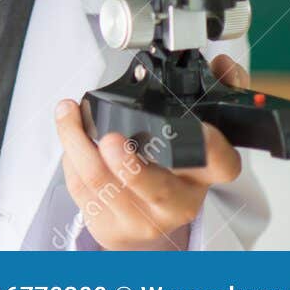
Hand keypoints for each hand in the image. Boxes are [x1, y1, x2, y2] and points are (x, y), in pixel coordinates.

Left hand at [53, 53, 247, 249]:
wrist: (146, 223)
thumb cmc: (169, 173)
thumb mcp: (192, 139)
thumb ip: (208, 94)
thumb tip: (221, 63)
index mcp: (202, 175)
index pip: (220, 165)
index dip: (211, 148)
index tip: (199, 129)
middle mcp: (176, 202)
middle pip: (155, 189)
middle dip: (130, 165)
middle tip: (110, 139)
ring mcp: (141, 218)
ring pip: (103, 183)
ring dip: (77, 143)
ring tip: (68, 114)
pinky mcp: (109, 226)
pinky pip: (81, 188)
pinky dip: (70, 156)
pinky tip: (70, 137)